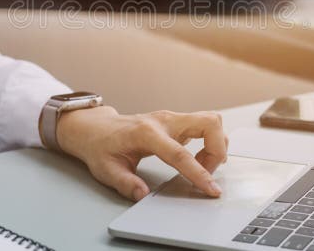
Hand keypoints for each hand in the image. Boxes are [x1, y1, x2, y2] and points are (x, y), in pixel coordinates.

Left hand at [56, 106, 227, 201]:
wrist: (96, 128)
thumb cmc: (101, 146)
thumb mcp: (106, 170)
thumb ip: (125, 183)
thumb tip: (143, 195)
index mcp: (146, 133)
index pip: (179, 153)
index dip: (198, 172)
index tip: (211, 188)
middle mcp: (164, 120)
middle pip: (208, 123)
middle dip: (217, 150)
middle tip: (207, 172)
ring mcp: (172, 118)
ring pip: (211, 121)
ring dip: (216, 146)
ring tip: (201, 166)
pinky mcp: (177, 121)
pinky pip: (205, 125)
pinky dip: (210, 142)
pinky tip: (196, 158)